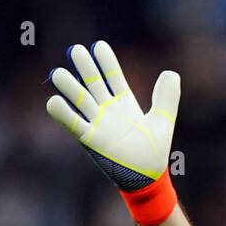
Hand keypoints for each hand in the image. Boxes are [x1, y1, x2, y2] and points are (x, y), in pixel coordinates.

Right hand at [45, 41, 180, 225]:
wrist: (146, 179)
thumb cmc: (154, 152)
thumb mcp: (162, 122)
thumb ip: (167, 98)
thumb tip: (172, 73)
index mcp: (124, 103)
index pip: (112, 77)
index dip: (106, 62)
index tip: (98, 46)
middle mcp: (108, 110)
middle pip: (92, 83)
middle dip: (84, 67)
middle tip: (75, 51)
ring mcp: (97, 123)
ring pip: (79, 99)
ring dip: (68, 86)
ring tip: (58, 72)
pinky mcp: (90, 139)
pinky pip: (73, 124)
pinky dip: (62, 114)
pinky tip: (53, 101)